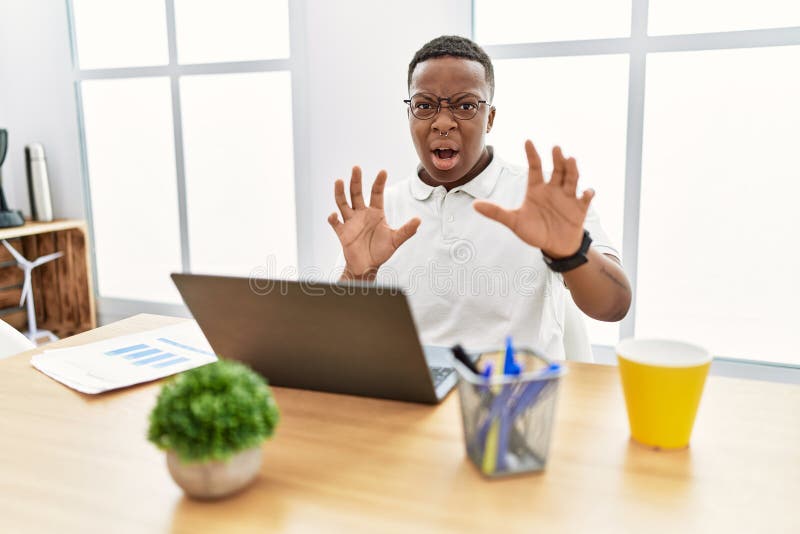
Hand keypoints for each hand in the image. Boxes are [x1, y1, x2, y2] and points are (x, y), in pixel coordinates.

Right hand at [328, 166, 420, 277]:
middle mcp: (361, 214)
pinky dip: (333, 218)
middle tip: (356, 168)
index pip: (376, 193)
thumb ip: (406, 230)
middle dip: (356, 181)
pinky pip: (335, 223)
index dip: (379, 183)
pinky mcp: (342, 232)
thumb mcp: (395, 240)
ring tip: (339, 181)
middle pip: (356, 193)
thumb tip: (418, 220)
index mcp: (375, 213)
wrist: (367, 266)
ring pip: (343, 203)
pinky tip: (334, 215)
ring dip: (340, 193)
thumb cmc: (381, 251)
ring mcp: (351, 222)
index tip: (383, 171)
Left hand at [473, 140, 593, 257]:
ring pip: (571, 179)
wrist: (554, 247)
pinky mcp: (579, 209)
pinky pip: (585, 199)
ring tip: (571, 160)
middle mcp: (553, 189)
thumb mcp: (514, 222)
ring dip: (572, 170)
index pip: (534, 168)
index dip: (532, 155)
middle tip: (555, 148)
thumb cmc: (534, 232)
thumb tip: (474, 205)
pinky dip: (587, 194)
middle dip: (557, 159)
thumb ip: (496, 213)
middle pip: (556, 170)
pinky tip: (587, 192)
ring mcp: (567, 197)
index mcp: (536, 189)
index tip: (528, 141)